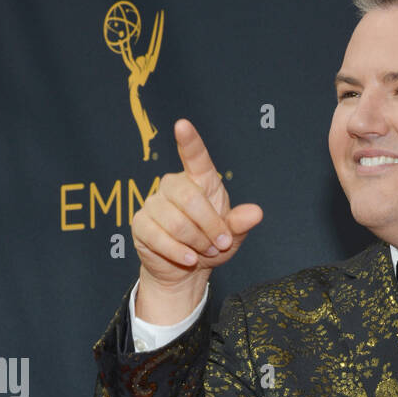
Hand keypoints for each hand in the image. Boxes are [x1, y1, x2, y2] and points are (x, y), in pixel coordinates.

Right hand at [132, 118, 262, 311]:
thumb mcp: (230, 237)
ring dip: (196, 243)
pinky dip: (178, 252)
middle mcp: (173, 186)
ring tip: (204, 252)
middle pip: (190, 198)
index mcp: (199, 182)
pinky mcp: (140, 224)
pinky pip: (158, 237)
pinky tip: (189, 259)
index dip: (189, 141)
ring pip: (175, 221)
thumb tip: (257, 213)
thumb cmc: (209, 246)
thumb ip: (240, 224)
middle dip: (209, 226)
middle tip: (219, 244)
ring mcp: (154, 204)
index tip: (182, 125)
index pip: (195, 157)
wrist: (185, 271)